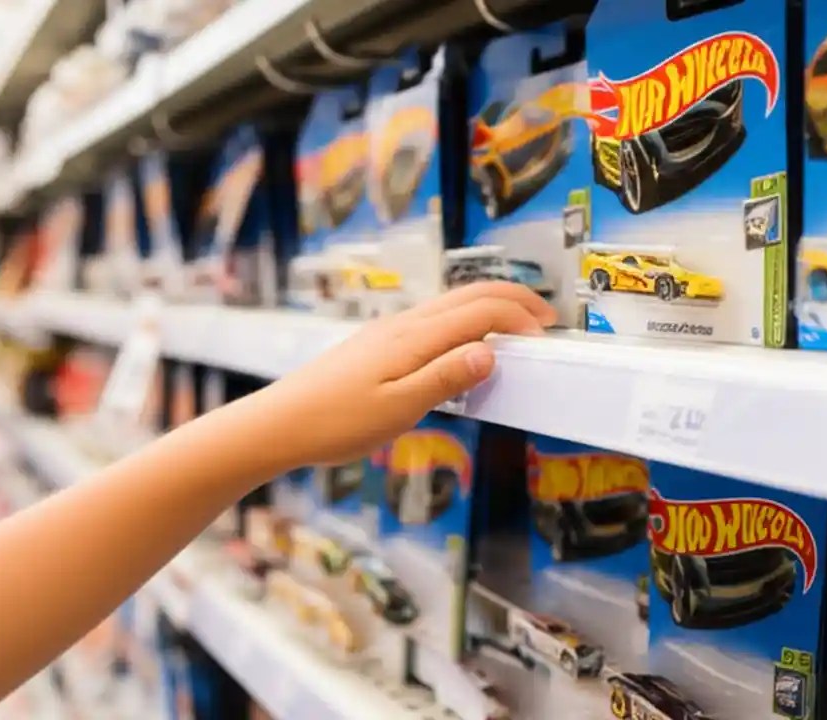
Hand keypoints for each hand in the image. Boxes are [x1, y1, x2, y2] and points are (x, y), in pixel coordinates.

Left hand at [270, 281, 555, 466]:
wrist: (279, 423)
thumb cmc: (335, 423)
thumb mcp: (397, 409)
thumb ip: (445, 379)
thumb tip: (491, 353)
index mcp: (414, 338)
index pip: (480, 312)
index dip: (519, 319)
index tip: (546, 339)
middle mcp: (404, 325)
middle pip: (469, 295)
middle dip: (513, 299)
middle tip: (547, 319)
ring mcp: (389, 330)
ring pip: (450, 303)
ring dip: (489, 307)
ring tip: (516, 327)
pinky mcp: (378, 342)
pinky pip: (433, 318)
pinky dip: (464, 319)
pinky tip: (466, 344)